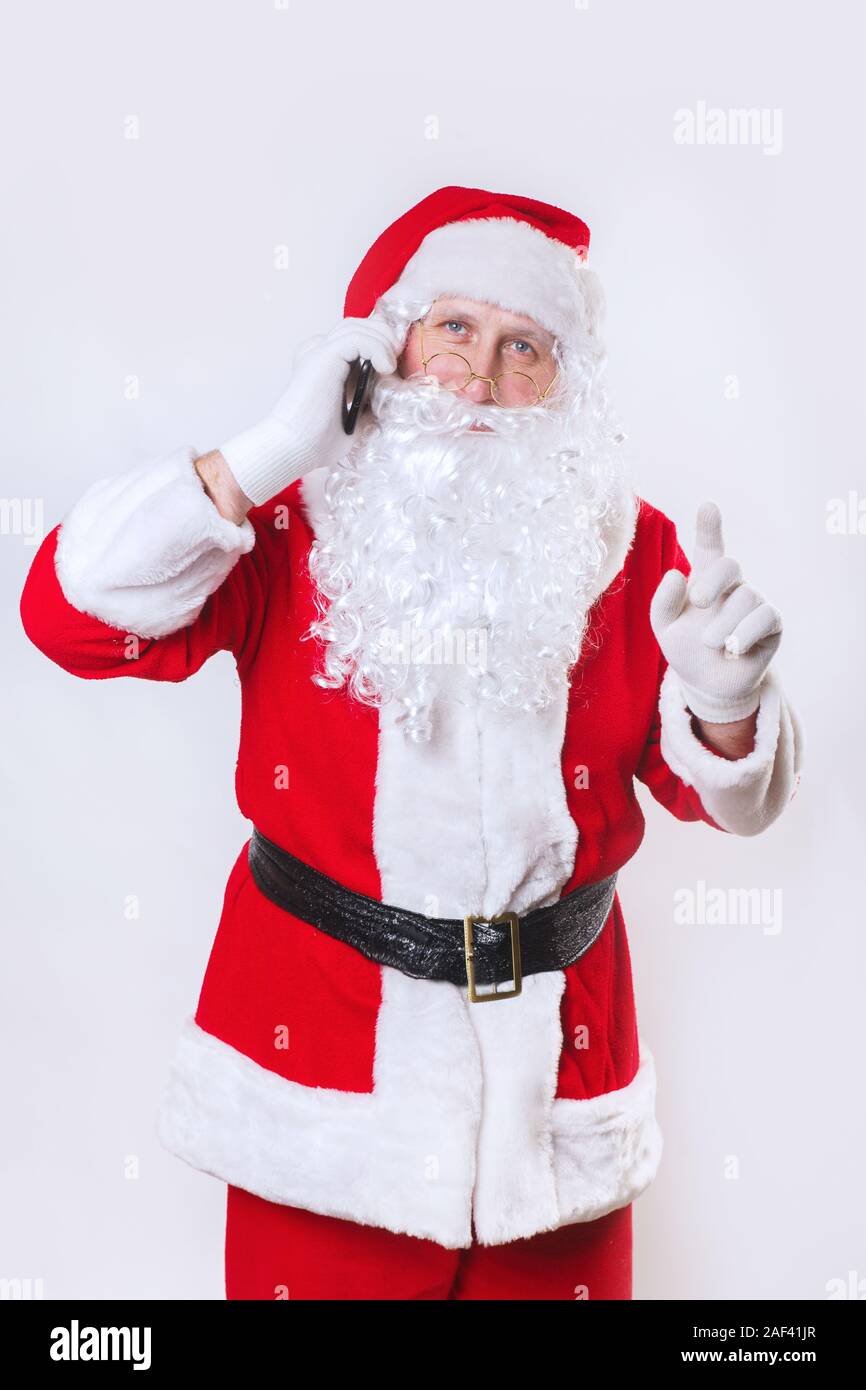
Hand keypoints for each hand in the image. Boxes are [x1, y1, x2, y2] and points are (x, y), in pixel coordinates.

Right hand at [219, 313, 403, 506]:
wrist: (294, 448)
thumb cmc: (318, 441)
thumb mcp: (355, 417)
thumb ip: (370, 400)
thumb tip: (393, 390)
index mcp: (323, 363)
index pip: (357, 337)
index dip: (381, 344)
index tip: (394, 367)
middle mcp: (318, 351)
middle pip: (358, 324)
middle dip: (384, 336)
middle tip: (397, 361)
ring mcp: (318, 351)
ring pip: (358, 326)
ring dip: (383, 342)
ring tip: (391, 367)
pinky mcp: (323, 355)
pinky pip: (358, 337)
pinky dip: (378, 348)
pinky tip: (385, 368)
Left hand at [649, 501, 782, 722]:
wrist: (708, 685)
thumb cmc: (686, 650)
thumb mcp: (664, 628)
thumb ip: (662, 602)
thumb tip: (676, 573)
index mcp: (705, 581)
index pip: (710, 548)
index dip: (710, 527)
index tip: (708, 507)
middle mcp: (732, 586)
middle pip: (729, 566)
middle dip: (712, 581)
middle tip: (698, 603)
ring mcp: (754, 602)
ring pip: (745, 597)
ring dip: (723, 623)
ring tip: (710, 643)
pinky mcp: (772, 623)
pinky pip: (765, 617)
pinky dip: (744, 633)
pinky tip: (732, 648)